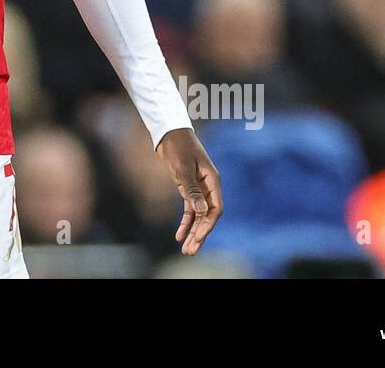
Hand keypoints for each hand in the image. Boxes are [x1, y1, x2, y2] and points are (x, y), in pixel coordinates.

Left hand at [156, 128, 222, 254]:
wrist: (169, 132)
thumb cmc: (178, 146)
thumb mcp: (183, 168)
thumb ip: (192, 190)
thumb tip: (202, 212)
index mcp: (212, 180)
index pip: (215, 209)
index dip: (207, 225)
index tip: (197, 238)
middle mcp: (208, 187)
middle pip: (207, 216)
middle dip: (199, 234)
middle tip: (191, 251)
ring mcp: (198, 188)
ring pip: (198, 215)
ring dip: (192, 232)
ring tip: (186, 249)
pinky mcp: (188, 188)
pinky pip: (189, 209)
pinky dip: (185, 222)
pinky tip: (179, 235)